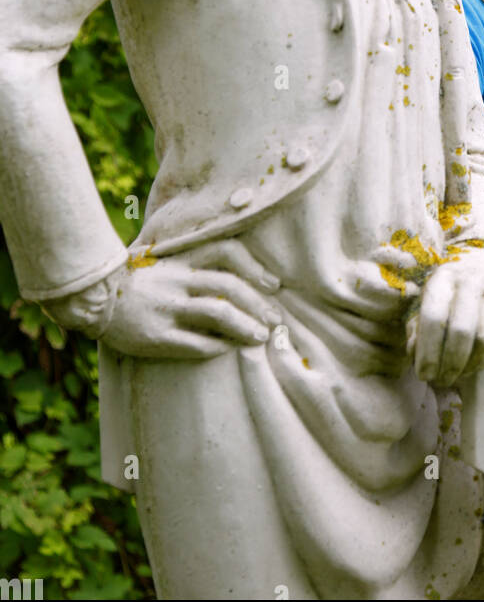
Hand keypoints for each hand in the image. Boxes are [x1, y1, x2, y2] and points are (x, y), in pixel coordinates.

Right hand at [97, 237, 283, 359]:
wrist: (89, 300)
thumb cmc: (133, 281)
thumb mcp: (162, 261)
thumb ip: (192, 263)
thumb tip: (233, 275)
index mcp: (180, 259)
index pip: (226, 251)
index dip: (254, 266)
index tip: (273, 283)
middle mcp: (176, 280)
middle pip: (228, 286)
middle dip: (258, 303)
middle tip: (275, 318)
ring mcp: (166, 308)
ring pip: (217, 312)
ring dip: (245, 326)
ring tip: (261, 337)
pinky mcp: (155, 336)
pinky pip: (195, 343)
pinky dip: (218, 347)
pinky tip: (230, 350)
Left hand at [408, 248, 483, 388]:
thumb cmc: (449, 289)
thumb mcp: (427, 299)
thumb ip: (417, 326)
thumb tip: (416, 356)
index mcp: (443, 278)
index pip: (433, 318)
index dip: (428, 352)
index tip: (424, 375)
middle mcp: (471, 279)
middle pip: (461, 331)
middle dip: (450, 364)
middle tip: (442, 381)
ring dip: (470, 365)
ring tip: (459, 374)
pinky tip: (478, 365)